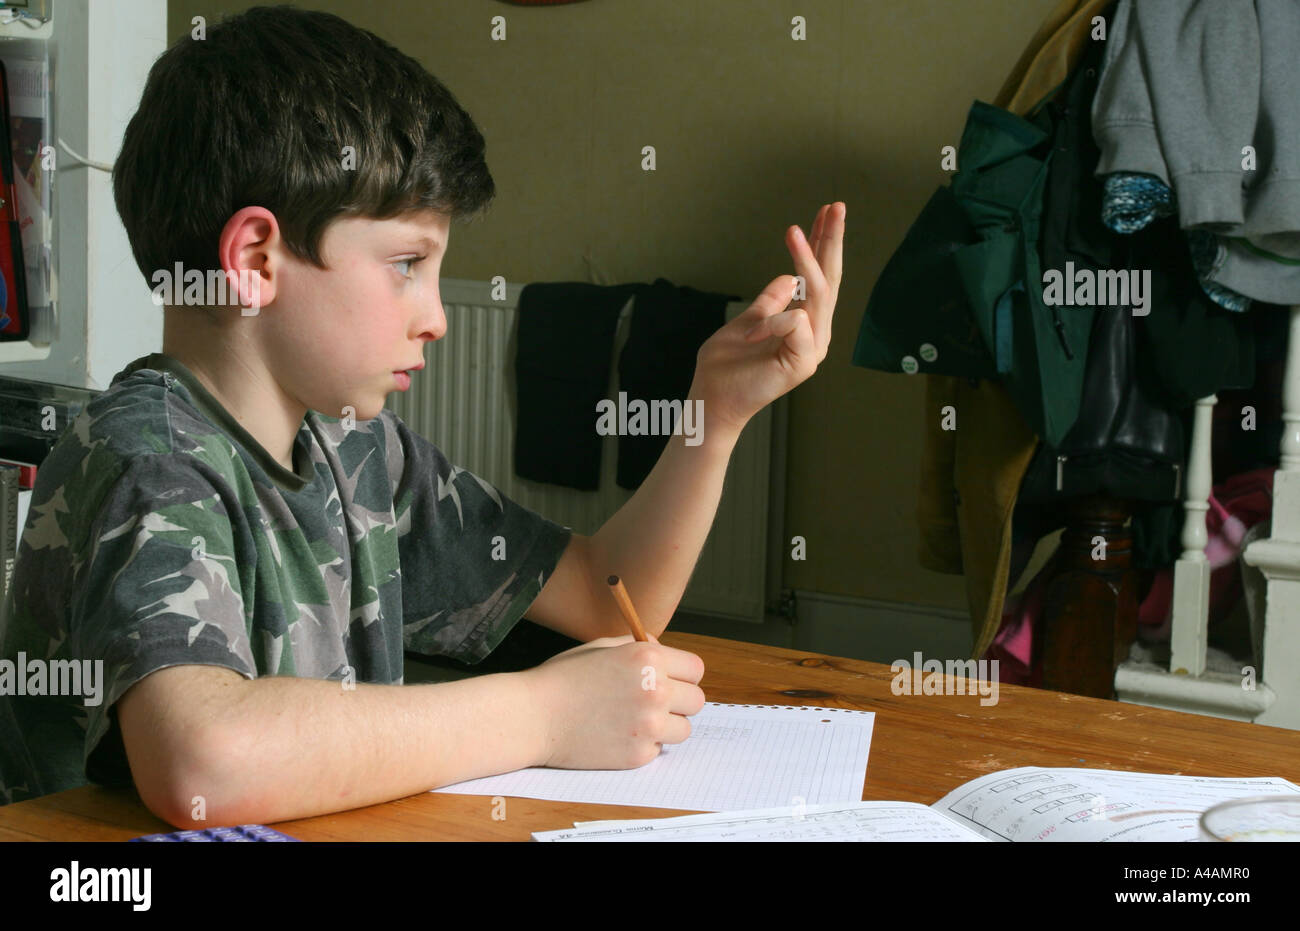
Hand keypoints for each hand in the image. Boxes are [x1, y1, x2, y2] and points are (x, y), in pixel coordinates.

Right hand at [523, 636, 706, 769]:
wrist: (533, 716)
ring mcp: (648, 726)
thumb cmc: (563, 678)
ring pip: (684, 729)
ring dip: (666, 726)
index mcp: (649, 658)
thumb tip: (664, 651)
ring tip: (636, 720)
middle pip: (697, 701)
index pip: (696, 669)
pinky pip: (659, 750)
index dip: (683, 674)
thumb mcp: (603, 647)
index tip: (671, 680)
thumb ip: (640, 647)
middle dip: (679, 701)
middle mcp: (656, 691)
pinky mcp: (638, 755)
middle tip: (653, 702)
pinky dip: (644, 745)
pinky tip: (618, 735)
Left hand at [691, 202, 844, 437]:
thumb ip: (771, 301)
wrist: (712, 400)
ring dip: (807, 260)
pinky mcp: (803, 362)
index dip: (824, 243)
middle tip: (837, 206)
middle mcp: (815, 334)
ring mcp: (812, 349)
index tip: (828, 210)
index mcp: (805, 324)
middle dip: (833, 240)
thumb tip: (789, 278)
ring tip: (794, 231)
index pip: (821, 276)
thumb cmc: (726, 366)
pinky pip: (797, 322)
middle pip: (831, 280)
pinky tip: (751, 332)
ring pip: (819, 294)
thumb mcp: (748, 320)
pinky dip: (773, 320)